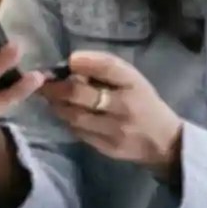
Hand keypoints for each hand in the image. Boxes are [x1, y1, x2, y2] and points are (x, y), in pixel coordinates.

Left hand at [39, 51, 182, 181]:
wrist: (163, 142)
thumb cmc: (144, 103)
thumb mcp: (133, 80)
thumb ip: (106, 69)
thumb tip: (72, 63)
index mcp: (133, 84)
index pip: (107, 67)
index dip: (84, 61)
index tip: (69, 60)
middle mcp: (124, 107)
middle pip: (80, 94)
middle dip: (56, 87)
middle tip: (43, 82)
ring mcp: (114, 130)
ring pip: (73, 115)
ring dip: (56, 105)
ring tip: (50, 97)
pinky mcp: (106, 148)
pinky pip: (78, 131)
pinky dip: (67, 120)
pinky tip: (65, 112)